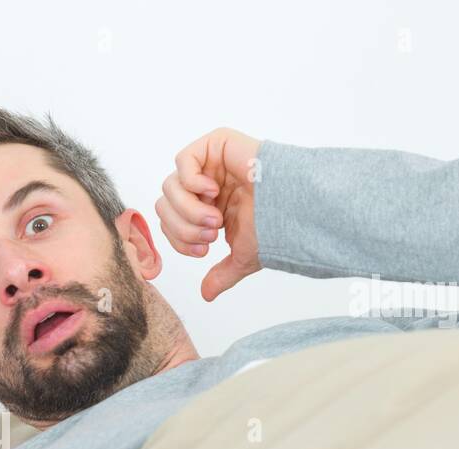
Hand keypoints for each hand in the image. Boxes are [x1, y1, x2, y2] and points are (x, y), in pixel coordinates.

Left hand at [156, 127, 262, 301]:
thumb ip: (222, 273)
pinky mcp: (216, 143)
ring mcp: (210, 164)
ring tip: (216, 218)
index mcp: (208, 206)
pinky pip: (184, 160)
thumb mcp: (243, 257)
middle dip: (183, 227)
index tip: (205, 251)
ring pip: (170, 186)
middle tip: (211, 234)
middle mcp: (205, 185)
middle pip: (164, 205)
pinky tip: (214, 192)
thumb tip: (206, 295)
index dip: (180, 239)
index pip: (169, 221)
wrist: (294, 206)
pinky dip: (192, 181)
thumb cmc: (276, 226)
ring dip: (189, 209)